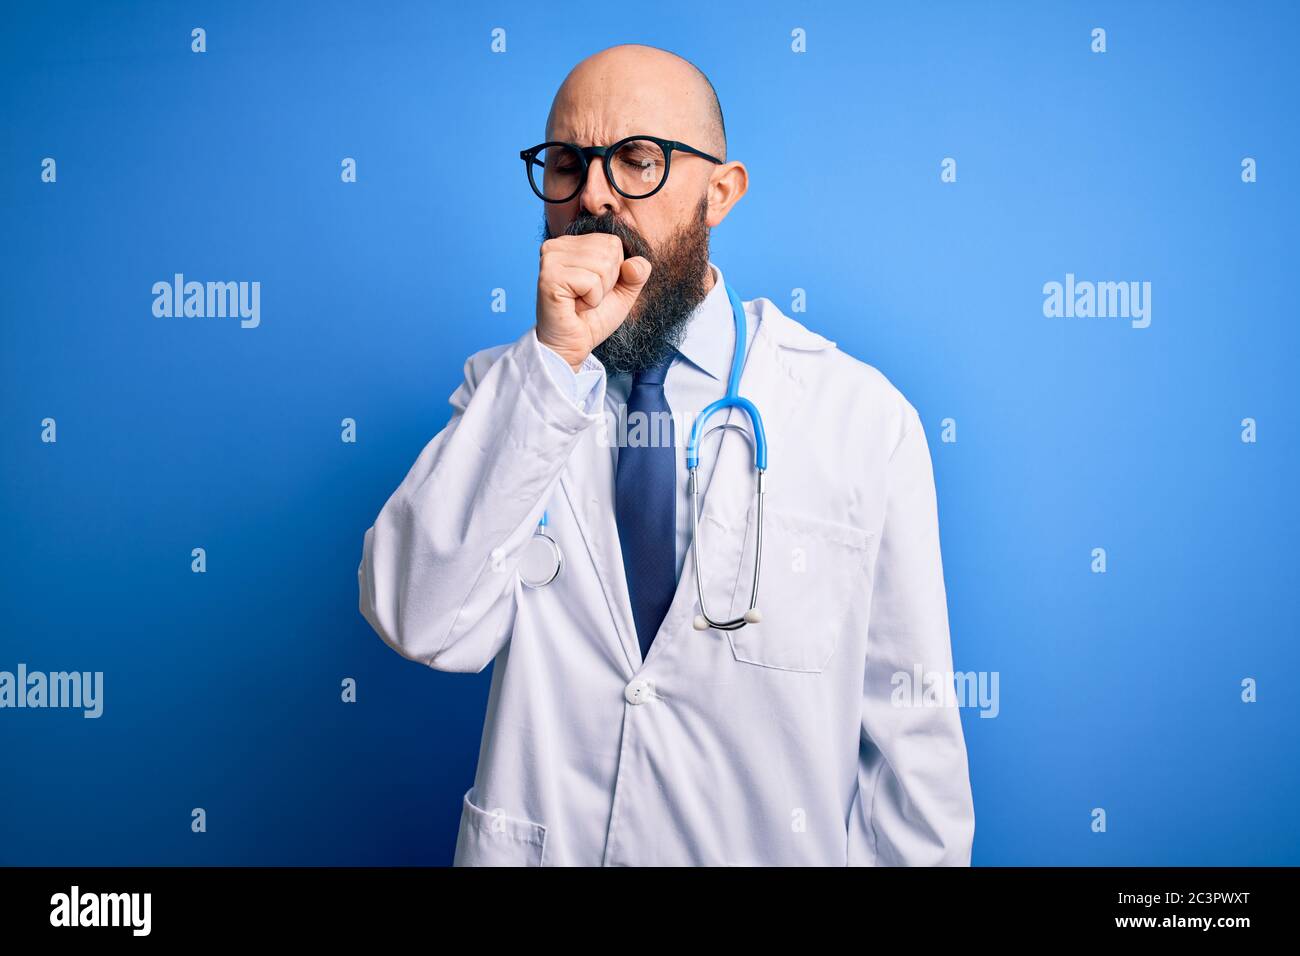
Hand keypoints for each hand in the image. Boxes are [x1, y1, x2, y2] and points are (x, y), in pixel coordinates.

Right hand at [535, 233, 651, 370]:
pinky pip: (591, 282)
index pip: (613, 242)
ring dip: (599, 292)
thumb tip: (635, 265)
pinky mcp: (549, 277)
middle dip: (607, 282)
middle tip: (586, 297)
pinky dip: (591, 300)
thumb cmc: (592, 318)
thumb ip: (637, 272)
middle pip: (609, 251)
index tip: (594, 288)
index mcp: (571, 243)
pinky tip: (575, 307)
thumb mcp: (624, 291)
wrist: (572, 346)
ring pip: (602, 265)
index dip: (615, 271)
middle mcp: (557, 246)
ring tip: (580, 301)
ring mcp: (550, 259)